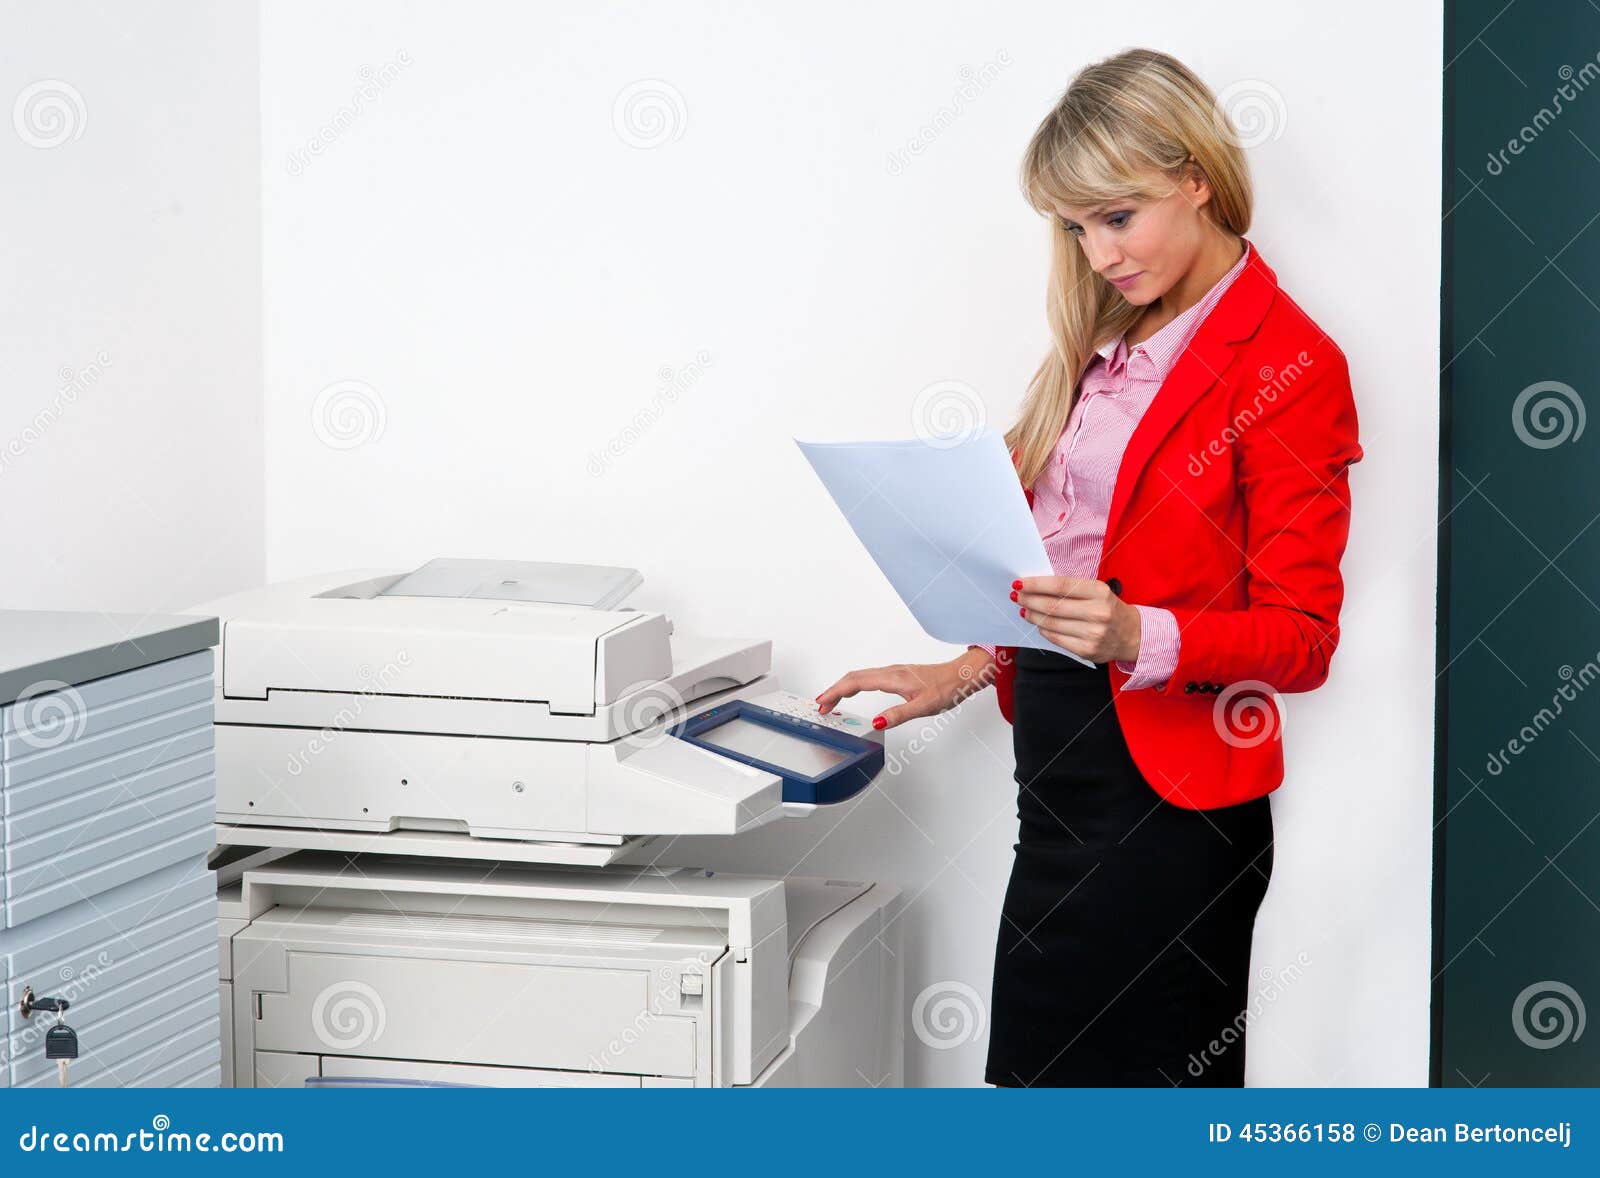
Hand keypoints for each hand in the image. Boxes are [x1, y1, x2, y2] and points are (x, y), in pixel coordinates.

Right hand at [815, 648, 995, 729]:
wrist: (961, 676)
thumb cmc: (946, 688)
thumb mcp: (924, 706)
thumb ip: (899, 715)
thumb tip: (877, 722)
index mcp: (892, 678)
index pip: (855, 683)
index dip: (835, 692)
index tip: (822, 702)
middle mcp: (889, 672)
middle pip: (852, 678)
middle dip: (833, 691)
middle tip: (820, 706)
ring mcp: (892, 672)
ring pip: (859, 676)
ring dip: (842, 688)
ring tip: (831, 701)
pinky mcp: (896, 675)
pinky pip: (868, 677)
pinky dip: (854, 685)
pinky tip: (854, 693)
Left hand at [1014, 576, 1141, 663]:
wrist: (1132, 635)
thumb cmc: (1108, 608)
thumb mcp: (1097, 591)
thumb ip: (1071, 589)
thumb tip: (1036, 586)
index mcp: (1100, 592)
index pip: (1060, 586)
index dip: (1036, 584)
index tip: (1020, 582)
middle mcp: (1098, 613)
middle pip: (1053, 606)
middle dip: (1030, 600)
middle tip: (1017, 596)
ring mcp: (1093, 634)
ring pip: (1052, 623)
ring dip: (1032, 616)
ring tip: (1024, 609)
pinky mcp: (1087, 650)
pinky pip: (1057, 639)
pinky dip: (1044, 630)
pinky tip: (1038, 624)